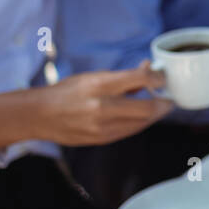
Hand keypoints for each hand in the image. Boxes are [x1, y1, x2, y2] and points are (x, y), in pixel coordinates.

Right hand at [0, 62, 172, 148]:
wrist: (39, 115)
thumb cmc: (68, 92)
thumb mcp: (94, 77)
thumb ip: (123, 77)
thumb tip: (149, 68)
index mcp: (99, 85)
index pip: (140, 79)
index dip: (157, 78)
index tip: (162, 78)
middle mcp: (102, 106)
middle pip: (148, 108)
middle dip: (164, 104)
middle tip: (169, 99)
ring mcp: (102, 126)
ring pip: (142, 123)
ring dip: (154, 115)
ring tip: (158, 107)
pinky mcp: (101, 139)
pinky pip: (130, 132)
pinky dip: (140, 124)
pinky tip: (141, 117)